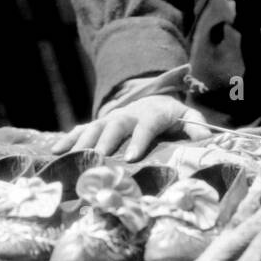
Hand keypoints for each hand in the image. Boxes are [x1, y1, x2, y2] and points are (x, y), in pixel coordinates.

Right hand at [51, 95, 208, 161]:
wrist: (151, 100)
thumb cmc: (171, 117)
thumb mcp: (187, 117)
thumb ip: (196, 125)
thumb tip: (204, 138)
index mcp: (152, 113)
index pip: (146, 125)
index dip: (139, 140)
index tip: (131, 158)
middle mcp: (128, 114)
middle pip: (115, 125)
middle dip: (106, 142)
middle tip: (98, 159)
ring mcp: (110, 119)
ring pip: (95, 127)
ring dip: (83, 142)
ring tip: (73, 158)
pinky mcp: (97, 125)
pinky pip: (80, 130)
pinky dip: (68, 139)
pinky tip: (56, 152)